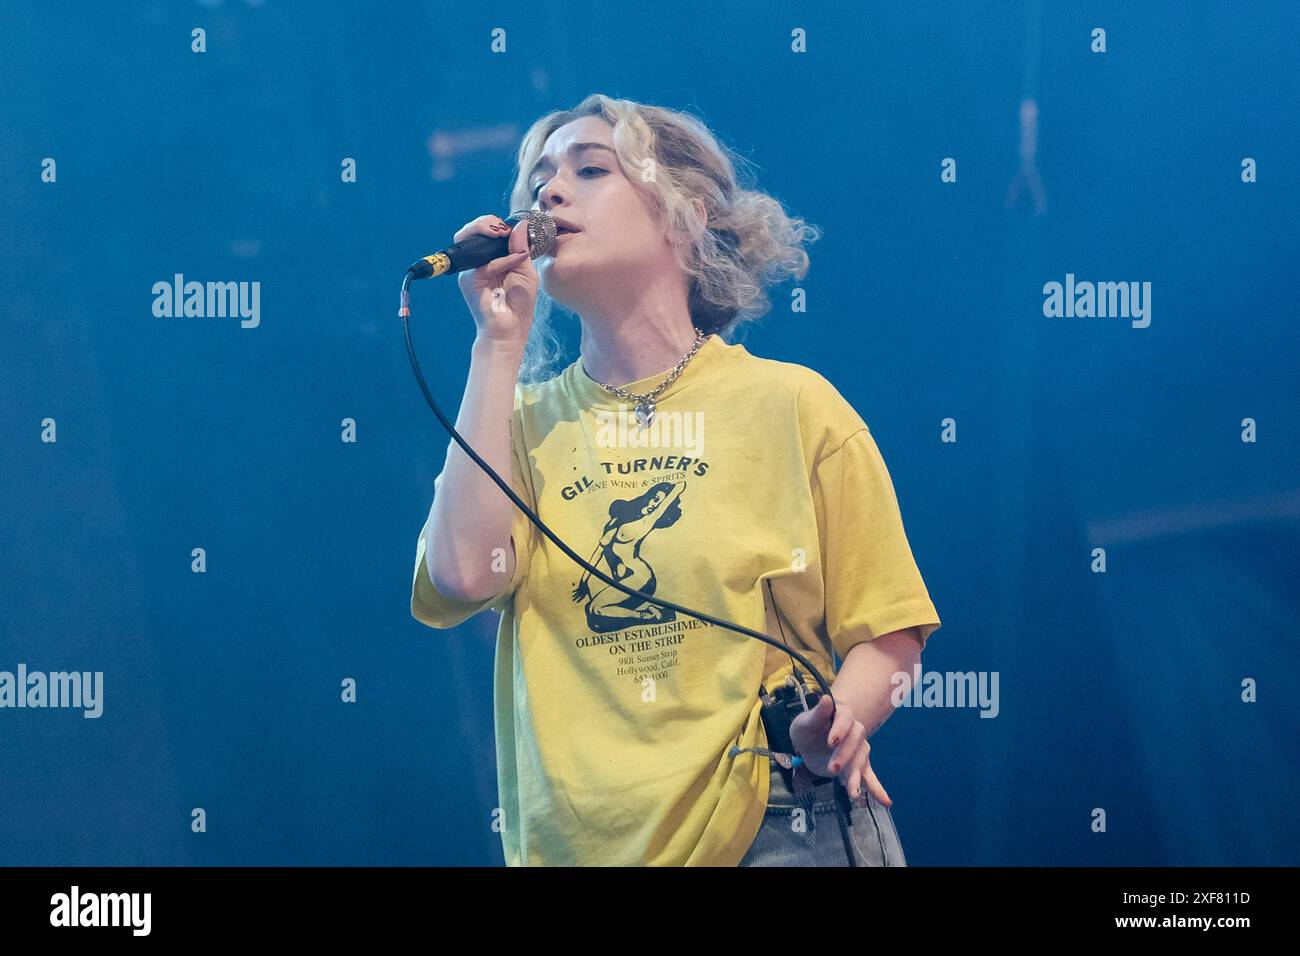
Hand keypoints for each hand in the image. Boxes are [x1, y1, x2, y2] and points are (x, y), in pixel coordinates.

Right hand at [455, 213, 538, 346]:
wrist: (510, 330)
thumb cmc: (519, 304)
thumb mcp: (526, 271)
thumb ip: (521, 248)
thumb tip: (520, 223)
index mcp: (491, 258)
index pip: (486, 231)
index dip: (496, 224)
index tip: (512, 227)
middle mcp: (478, 262)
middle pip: (471, 230)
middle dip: (486, 222)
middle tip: (503, 228)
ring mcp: (471, 270)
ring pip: (468, 239)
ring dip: (484, 230)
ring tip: (502, 232)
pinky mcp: (469, 280)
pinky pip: (484, 263)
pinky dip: (501, 261)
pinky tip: (514, 262)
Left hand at [788, 695, 891, 806]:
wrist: (810, 743)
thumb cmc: (807, 729)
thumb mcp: (805, 722)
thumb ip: (817, 713)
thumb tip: (826, 698)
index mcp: (841, 715)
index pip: (844, 719)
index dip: (840, 730)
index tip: (831, 742)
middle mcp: (855, 731)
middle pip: (855, 742)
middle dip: (845, 756)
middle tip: (832, 769)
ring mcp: (859, 749)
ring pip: (861, 762)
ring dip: (856, 777)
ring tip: (853, 794)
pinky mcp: (858, 766)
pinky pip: (870, 777)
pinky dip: (878, 790)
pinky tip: (886, 802)